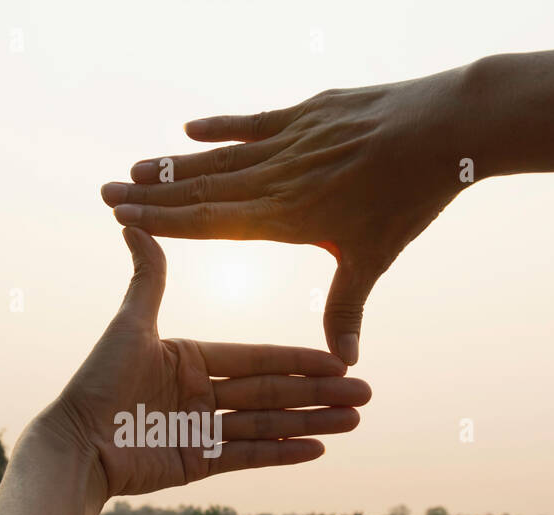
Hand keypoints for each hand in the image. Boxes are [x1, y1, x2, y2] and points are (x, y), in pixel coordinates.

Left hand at [41, 228, 370, 498]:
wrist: (75, 445)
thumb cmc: (96, 383)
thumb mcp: (129, 326)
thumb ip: (147, 278)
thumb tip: (136, 222)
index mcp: (190, 359)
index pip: (256, 358)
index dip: (298, 361)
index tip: (338, 361)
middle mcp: (201, 394)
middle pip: (271, 392)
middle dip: (319, 394)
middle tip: (365, 394)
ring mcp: (201, 430)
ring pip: (267, 424)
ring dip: (311, 423)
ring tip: (354, 422)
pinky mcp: (197, 463)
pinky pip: (247, 456)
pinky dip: (281, 453)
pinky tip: (317, 449)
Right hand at [100, 70, 469, 363]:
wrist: (445, 127)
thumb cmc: (410, 198)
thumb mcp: (374, 258)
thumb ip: (348, 307)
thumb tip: (343, 364)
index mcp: (286, 215)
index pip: (210, 222)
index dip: (164, 222)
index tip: (124, 220)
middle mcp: (278, 176)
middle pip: (202, 188)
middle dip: (152, 193)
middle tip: (109, 192)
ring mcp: (291, 141)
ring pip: (219, 156)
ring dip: (175, 164)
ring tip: (136, 168)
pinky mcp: (308, 112)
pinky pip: (252, 122)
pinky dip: (221, 126)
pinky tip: (189, 127)